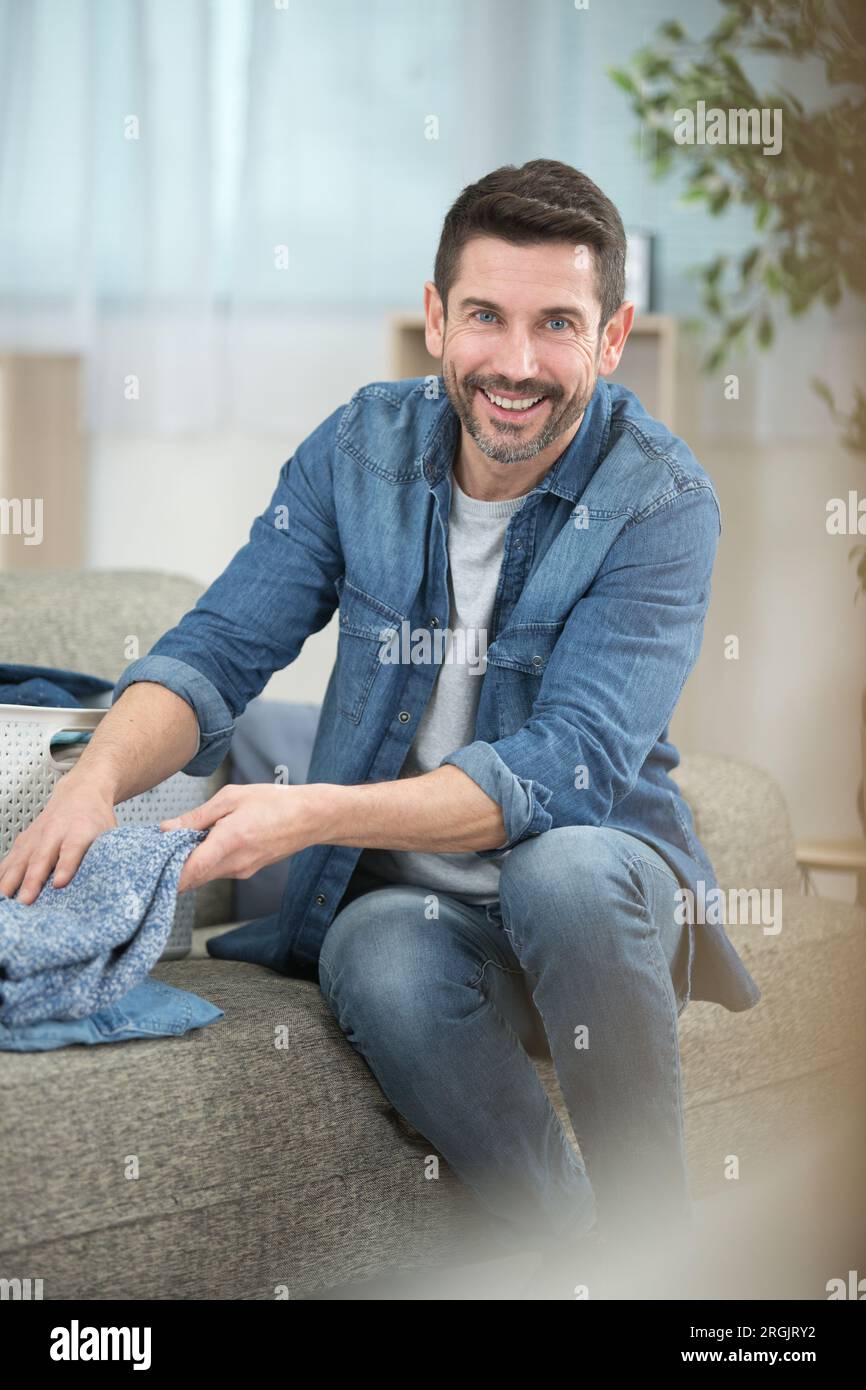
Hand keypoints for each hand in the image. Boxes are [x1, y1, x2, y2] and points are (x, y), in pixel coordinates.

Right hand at [0, 774, 117, 903]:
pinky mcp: (24, 841)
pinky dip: (1, 875)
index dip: (66, 866)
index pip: (72, 849)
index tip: (59, 883)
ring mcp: (36, 836)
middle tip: (25, 901)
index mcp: (80, 831)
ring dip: (10, 880)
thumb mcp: (109, 834)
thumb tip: (109, 885)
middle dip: (32, 880)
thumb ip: (106, 856)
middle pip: (41, 857)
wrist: (81, 792)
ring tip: (4, 901)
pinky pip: (9, 860)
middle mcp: (54, 832)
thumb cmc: (96, 819)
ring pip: (20, 860)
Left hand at [161, 783, 319, 893]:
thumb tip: (167, 829)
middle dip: (171, 868)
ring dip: (189, 864)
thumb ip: (197, 816)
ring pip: (203, 875)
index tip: (147, 867)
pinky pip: (217, 871)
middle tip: (156, 851)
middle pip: (191, 878)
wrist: (309, 817)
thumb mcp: (231, 798)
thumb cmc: (274, 802)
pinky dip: (205, 862)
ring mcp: (242, 871)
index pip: (187, 872)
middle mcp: (235, 864)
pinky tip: (205, 843)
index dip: (164, 874)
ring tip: (181, 842)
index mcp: (229, 842)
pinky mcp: (247, 871)